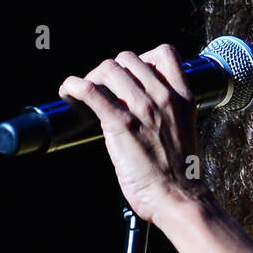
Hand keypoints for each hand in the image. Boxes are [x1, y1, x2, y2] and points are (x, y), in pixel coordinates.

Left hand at [57, 43, 202, 222]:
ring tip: (86, 93)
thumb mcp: (184, 131)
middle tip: (103, 88)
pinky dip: (73, 86)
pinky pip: (90, 91)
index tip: (133, 74)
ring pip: (108, 69)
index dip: (143, 58)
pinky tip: (68, 91)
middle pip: (128, 58)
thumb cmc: (181, 175)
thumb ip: (168, 114)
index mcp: (182, 98)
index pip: (165, 53)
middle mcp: (163, 98)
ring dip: (92, 77)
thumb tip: (144, 108)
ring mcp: (142, 109)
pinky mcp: (120, 125)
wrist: (179, 198)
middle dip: (112, 70)